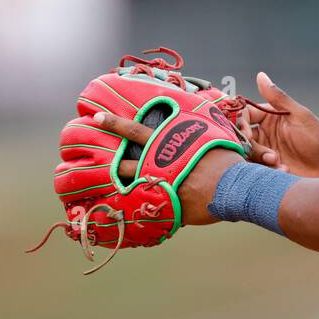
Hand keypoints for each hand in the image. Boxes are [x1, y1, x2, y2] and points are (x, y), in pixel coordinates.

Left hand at [92, 111, 241, 226]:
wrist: (234, 185)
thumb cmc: (226, 157)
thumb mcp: (213, 132)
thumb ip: (200, 123)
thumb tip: (201, 106)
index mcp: (167, 142)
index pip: (135, 130)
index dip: (115, 123)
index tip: (96, 117)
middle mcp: (158, 162)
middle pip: (123, 159)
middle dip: (102, 155)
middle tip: (84, 155)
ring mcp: (159, 185)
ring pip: (130, 184)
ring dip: (113, 184)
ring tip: (92, 186)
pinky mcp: (166, 204)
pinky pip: (146, 207)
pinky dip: (133, 210)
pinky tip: (120, 213)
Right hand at [237, 73, 318, 177]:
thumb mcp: (300, 116)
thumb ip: (278, 98)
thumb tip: (261, 75)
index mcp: (269, 116)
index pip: (244, 114)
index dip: (241, 123)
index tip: (247, 134)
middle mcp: (264, 133)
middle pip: (242, 136)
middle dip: (254, 147)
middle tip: (271, 156)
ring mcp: (264, 150)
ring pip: (247, 153)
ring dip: (261, 160)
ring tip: (280, 163)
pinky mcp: (266, 168)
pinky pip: (254, 168)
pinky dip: (265, 171)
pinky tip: (284, 171)